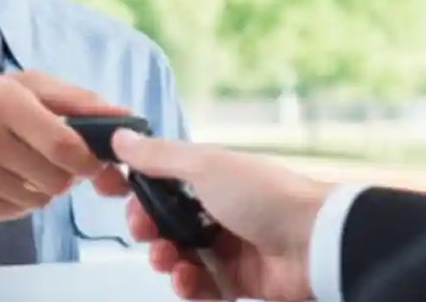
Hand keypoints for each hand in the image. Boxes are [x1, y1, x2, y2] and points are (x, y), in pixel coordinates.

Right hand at [0, 70, 129, 221]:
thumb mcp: (21, 87)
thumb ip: (77, 99)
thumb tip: (125, 115)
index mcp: (1, 100)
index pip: (66, 145)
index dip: (90, 160)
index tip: (94, 160)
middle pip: (56, 179)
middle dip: (65, 174)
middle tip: (52, 160)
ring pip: (38, 200)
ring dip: (40, 187)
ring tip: (20, 165)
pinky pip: (13, 214)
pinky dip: (16, 201)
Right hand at [109, 130, 328, 301]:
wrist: (314, 242)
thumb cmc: (265, 195)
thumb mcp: (204, 166)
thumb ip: (158, 156)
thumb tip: (121, 138)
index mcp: (209, 176)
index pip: (159, 180)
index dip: (134, 187)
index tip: (111, 190)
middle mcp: (216, 209)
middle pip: (163, 222)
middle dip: (146, 227)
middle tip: (145, 229)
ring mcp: (226, 246)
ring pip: (177, 257)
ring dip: (164, 259)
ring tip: (170, 259)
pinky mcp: (236, 281)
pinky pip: (199, 287)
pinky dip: (188, 285)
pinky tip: (188, 278)